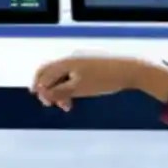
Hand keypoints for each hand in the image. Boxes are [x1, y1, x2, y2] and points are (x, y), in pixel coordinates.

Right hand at [31, 54, 145, 110]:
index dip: (39, 87)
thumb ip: (59, 92)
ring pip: (62, 78)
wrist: (128, 72)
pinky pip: (72, 78)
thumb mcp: (78, 88)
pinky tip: (74, 100)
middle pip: (51, 74)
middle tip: (52, 105)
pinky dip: (69, 89)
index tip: (43, 102)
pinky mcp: (89, 69)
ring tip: (66, 107)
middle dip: (48, 90)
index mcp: (66, 63)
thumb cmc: (102, 80)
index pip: (44, 73)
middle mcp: (71, 61)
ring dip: (60, 92)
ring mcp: (80, 64)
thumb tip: (42, 93)